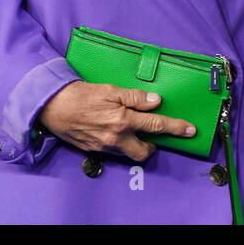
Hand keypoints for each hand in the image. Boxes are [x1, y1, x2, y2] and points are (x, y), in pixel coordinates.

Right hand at [36, 81, 195, 161]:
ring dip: (135, 145)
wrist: (53, 106)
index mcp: (123, 120)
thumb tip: (156, 101)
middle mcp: (116, 138)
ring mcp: (105, 147)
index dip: (175, 128)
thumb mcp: (110, 90)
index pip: (156, 125)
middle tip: (155, 137)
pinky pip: (114, 152)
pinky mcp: (94, 150)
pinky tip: (115, 132)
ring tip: (134, 133)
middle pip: (144, 151)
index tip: (190, 131)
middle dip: (153, 147)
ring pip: (128, 153)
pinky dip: (120, 144)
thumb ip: (134, 97)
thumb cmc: (82, 94)